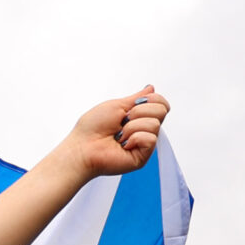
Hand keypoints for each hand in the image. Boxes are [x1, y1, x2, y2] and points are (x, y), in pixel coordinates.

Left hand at [55, 87, 170, 178]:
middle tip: (122, 121)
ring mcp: (144, 143)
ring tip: (119, 135)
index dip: (152, 99)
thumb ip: (136, 97)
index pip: (161, 103)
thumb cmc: (92, 128)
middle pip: (162, 110)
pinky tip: (122, 145)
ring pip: (155, 124)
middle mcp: (143, 130)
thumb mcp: (117, 105)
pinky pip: (150, 138)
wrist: (81, 148)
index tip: (131, 106)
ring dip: (132, 126)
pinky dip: (134, 137)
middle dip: (139, 111)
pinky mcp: (143, 156)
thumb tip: (151, 88)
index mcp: (138, 117)